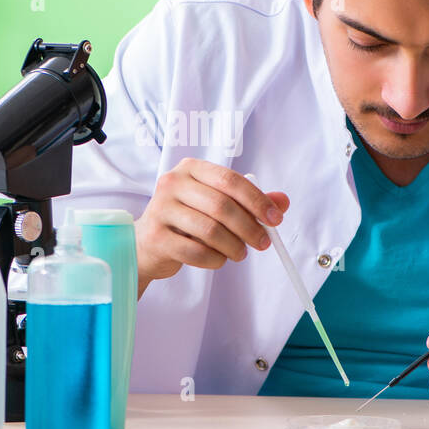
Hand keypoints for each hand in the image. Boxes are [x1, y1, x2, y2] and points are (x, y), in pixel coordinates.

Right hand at [135, 159, 289, 297]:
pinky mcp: (156, 237)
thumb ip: (249, 202)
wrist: (146, 244)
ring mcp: (160, 209)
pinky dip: (214, 259)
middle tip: (263, 243)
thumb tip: (282, 202)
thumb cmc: (186, 221)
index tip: (275, 219)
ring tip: (240, 254)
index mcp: (191, 169)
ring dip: (233, 246)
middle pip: (221, 206)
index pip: (230, 180)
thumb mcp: (217, 205)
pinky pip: (195, 251)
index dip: (257, 200)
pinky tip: (219, 259)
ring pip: (210, 230)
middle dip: (249, 228)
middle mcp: (172, 183)